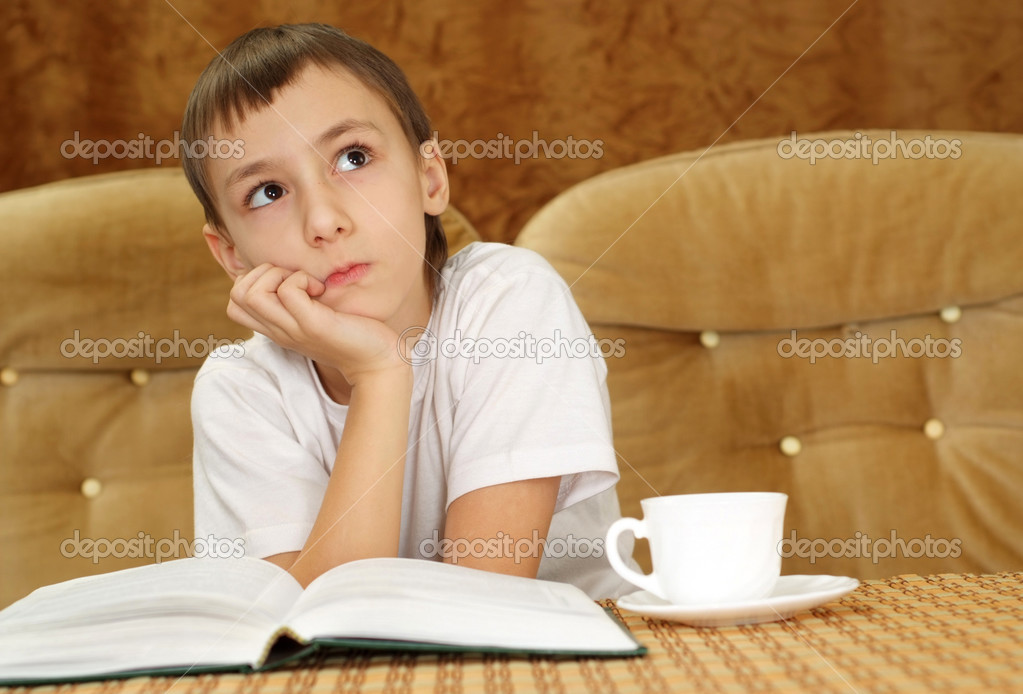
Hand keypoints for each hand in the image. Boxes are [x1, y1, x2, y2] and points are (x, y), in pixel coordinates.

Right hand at [226, 263, 405, 384]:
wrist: (378, 363)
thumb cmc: (352, 336)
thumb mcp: (315, 319)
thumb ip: (298, 304)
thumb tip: (290, 275)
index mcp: (277, 329)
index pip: (235, 303)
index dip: (255, 281)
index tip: (288, 283)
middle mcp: (279, 330)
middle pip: (236, 295)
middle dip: (261, 273)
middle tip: (295, 280)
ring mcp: (293, 329)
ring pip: (250, 293)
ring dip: (277, 274)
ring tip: (306, 285)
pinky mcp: (312, 325)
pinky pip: (288, 291)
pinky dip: (302, 279)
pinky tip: (320, 290)